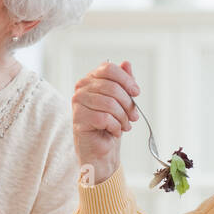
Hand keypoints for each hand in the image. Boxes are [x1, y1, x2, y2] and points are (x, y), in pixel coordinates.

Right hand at [72, 61, 140, 185]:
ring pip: (109, 103)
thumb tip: (126, 64)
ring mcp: (77, 102)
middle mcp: (81, 88)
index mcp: (91, 79)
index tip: (136, 93)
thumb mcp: (121, 101)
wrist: (101, 149)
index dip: (126, 80)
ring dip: (123, 117)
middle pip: (112, 87)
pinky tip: (114, 131)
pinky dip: (115, 126)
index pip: (109, 69)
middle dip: (128, 104)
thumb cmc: (110, 124)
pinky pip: (104, 118)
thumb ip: (123, 82)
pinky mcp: (78, 118)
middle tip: (133, 116)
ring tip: (124, 125)